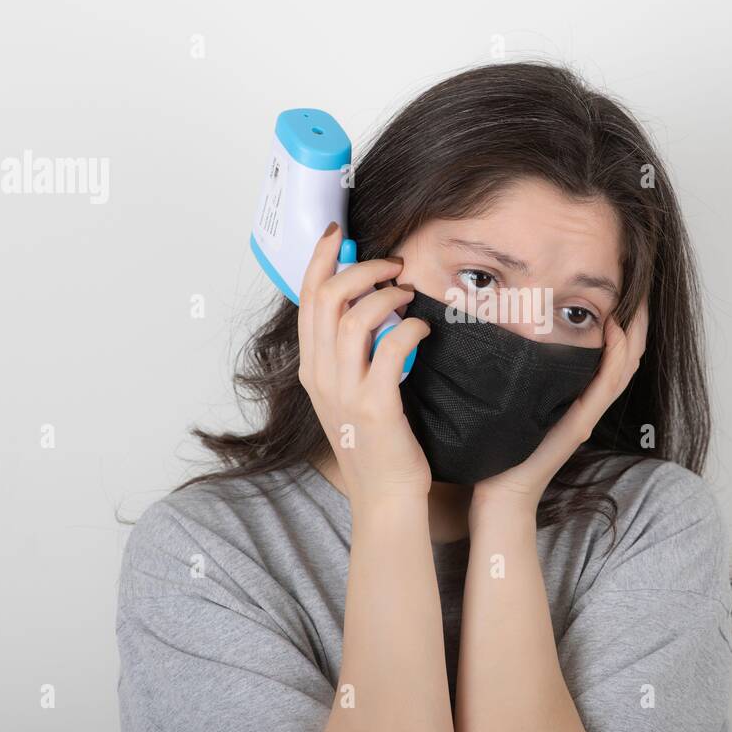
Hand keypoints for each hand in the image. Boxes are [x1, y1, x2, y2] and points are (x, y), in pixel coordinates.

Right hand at [297, 223, 433, 507]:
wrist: (386, 498)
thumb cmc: (377, 444)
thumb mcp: (350, 393)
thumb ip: (351, 353)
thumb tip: (367, 304)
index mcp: (311, 369)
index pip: (306, 299)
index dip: (321, 258)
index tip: (340, 232)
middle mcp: (320, 377)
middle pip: (326, 298)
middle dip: (360, 268)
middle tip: (392, 264)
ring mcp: (344, 392)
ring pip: (354, 318)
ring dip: (386, 295)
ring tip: (409, 293)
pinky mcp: (375, 406)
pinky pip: (389, 348)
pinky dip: (409, 328)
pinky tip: (424, 329)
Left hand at [471, 299, 649, 509]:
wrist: (501, 492)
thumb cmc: (503, 449)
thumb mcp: (519, 402)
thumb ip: (525, 375)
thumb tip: (512, 334)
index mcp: (579, 399)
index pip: (615, 356)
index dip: (625, 325)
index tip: (623, 293)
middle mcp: (589, 405)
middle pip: (629, 357)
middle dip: (637, 322)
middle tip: (638, 290)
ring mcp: (588, 413)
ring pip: (626, 366)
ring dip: (634, 332)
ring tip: (634, 302)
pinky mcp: (581, 421)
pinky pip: (608, 383)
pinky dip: (616, 354)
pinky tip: (613, 329)